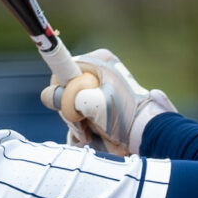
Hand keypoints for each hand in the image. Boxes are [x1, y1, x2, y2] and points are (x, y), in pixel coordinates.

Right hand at [40, 49, 175, 157]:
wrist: (147, 134)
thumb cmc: (124, 117)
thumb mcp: (94, 105)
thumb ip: (68, 97)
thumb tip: (50, 96)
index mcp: (99, 61)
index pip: (62, 69)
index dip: (61, 90)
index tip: (69, 107)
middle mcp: (97, 72)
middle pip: (64, 90)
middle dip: (70, 112)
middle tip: (84, 127)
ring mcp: (97, 89)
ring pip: (70, 105)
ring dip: (76, 123)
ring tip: (91, 133)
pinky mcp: (98, 105)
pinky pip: (79, 114)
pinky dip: (82, 127)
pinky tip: (92, 136)